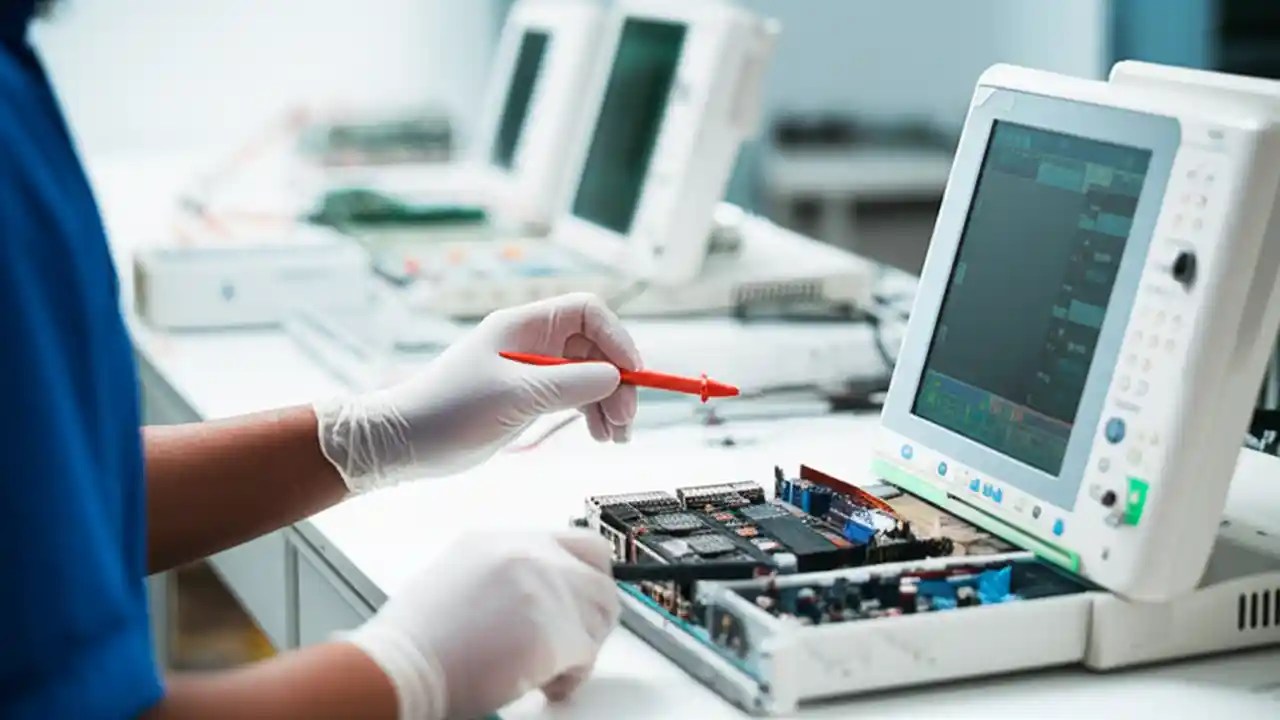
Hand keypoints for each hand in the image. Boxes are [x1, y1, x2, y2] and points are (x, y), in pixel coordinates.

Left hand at [315, 293, 640, 491]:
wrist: (403, 443)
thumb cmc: (448, 411)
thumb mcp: (516, 396)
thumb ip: (570, 384)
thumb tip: (615, 377)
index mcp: (524, 326)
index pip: (588, 312)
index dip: (617, 338)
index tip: (632, 374)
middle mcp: (531, 342)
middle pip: (595, 348)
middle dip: (617, 382)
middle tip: (626, 421)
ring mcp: (531, 370)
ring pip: (589, 376)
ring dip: (609, 403)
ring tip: (616, 438)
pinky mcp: (528, 397)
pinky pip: (573, 397)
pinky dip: (591, 414)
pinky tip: (599, 436)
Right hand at [342, 530, 619, 719]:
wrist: (402, 668)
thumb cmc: (415, 641)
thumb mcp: (456, 579)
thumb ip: (503, 578)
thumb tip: (531, 603)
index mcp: (500, 541)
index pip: (576, 545)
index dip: (586, 577)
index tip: (585, 602)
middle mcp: (528, 554)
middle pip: (599, 576)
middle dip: (593, 614)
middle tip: (575, 643)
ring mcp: (546, 587)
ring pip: (599, 616)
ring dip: (583, 647)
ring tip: (551, 670)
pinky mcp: (556, 629)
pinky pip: (587, 655)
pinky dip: (573, 677)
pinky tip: (547, 685)